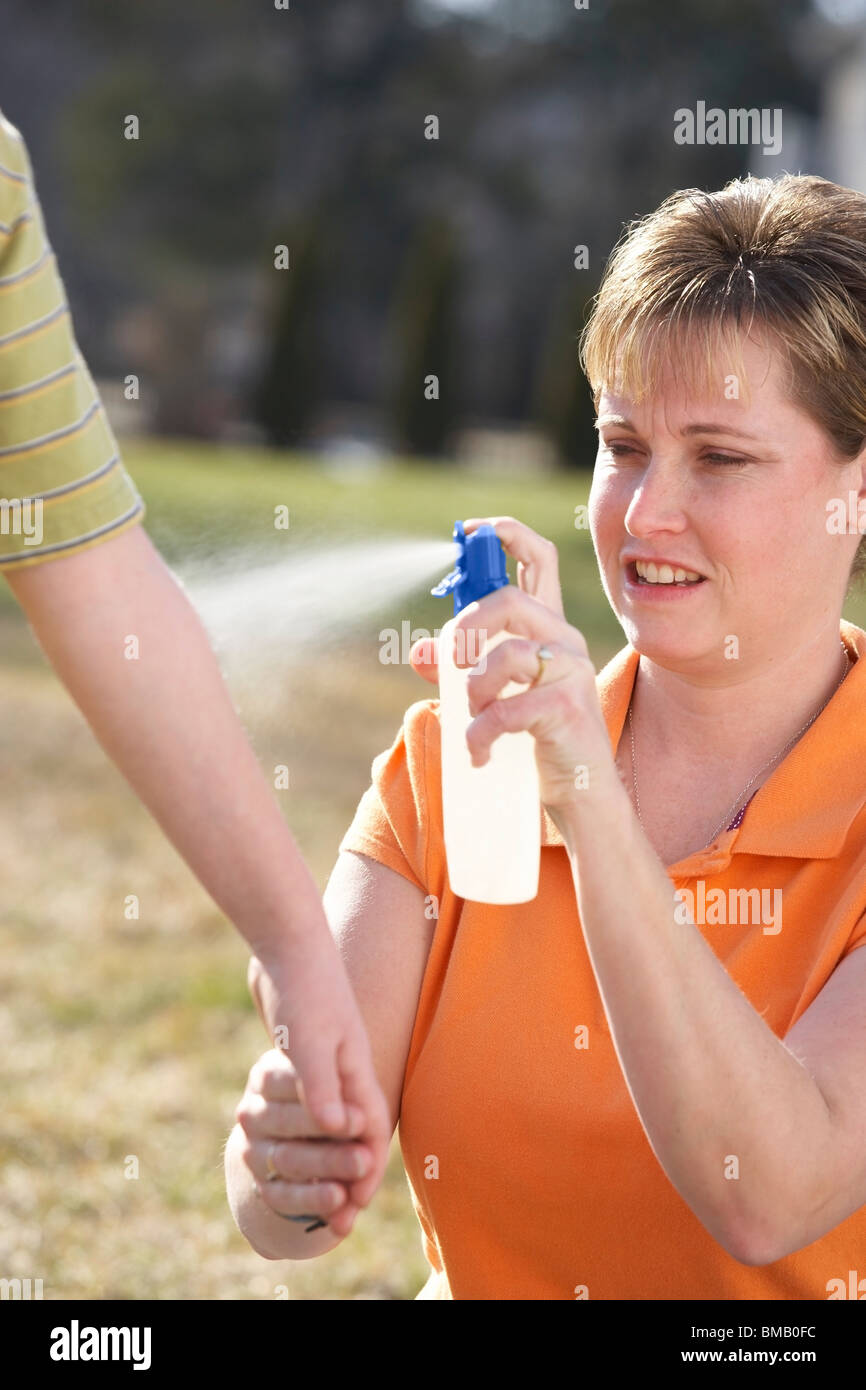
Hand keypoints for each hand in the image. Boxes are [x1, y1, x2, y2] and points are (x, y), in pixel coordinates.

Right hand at [235, 1049, 373, 1239]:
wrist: (305, 1127)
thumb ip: (351, 1093)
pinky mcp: (262, 1183)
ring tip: (356, 1182)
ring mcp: (254, 1149)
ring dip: (326, 1171)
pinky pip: (283, 1196)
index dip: (324, 1102)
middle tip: (365, 1157)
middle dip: (330, 1144)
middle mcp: (254, 1111)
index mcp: (268, 1074)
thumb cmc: (334, 1090)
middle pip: (289, 1126)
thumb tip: (362, 1121)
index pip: (290, 1085)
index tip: (361, 1119)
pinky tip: (340, 1207)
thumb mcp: (340, 1079)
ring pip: (288, 1160)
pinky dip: (314, 1202)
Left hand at [247, 946, 389, 1209]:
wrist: (289, 942)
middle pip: (355, 1135)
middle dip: (347, 1176)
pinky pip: (312, 1103)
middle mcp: (346, 1072)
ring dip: (326, 1156)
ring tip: (309, 1189)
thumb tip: (339, 1131)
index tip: (351, 1215)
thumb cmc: (304, 988)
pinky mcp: (305, 1054)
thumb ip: (323, 1084)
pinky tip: (288, 1141)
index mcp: (356, 1072)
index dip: (365, 1175)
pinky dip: (307, 1129)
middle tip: (332, 1219)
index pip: (370, 1135)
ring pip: (333, 1122)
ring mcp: (326, 1062)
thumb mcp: (311, 1038)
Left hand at [413, 516, 614, 816]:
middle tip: (452, 663)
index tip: (468, 530)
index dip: (504, 535)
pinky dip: (480, 734)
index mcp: (547, 629)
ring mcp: (571, 672)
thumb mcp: (494, 698)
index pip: (537, 560)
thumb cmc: (539, 741)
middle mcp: (564, 641)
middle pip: (512, 600)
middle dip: (468, 628)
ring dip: (473, 691)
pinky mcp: (567, 708)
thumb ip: (459, 670)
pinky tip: (479, 753)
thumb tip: (418, 650)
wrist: (582, 796)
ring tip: (472, 720)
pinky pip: (507, 709)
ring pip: (506, 656)